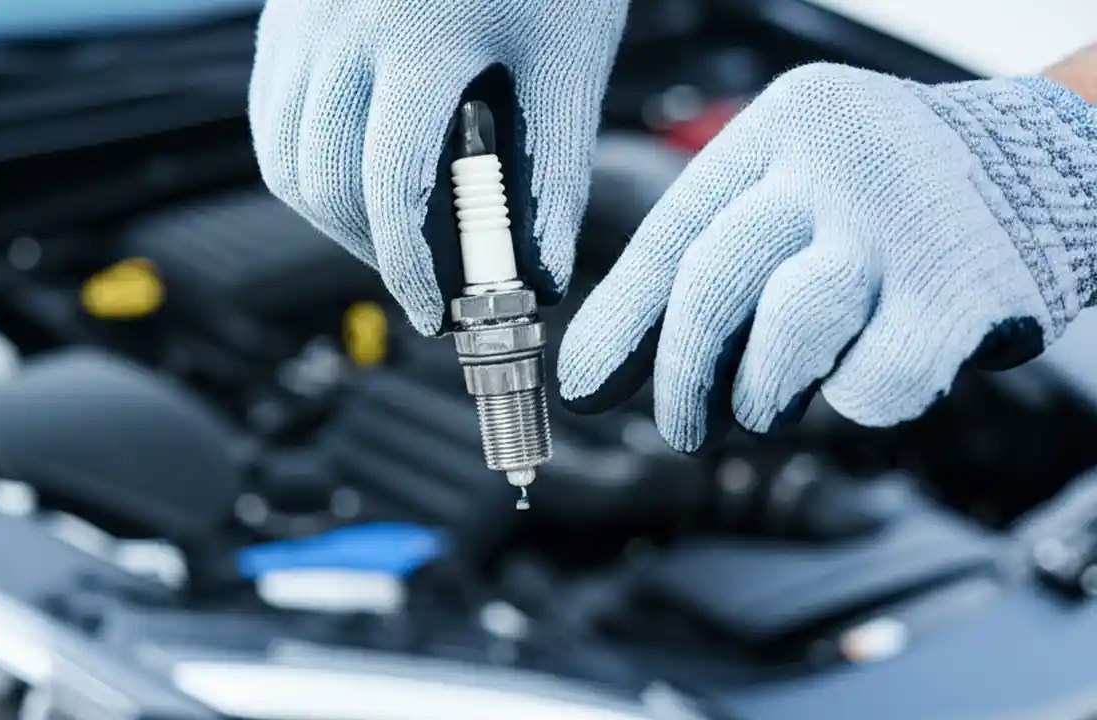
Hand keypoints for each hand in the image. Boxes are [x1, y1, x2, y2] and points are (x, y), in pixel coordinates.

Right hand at [249, 0, 627, 333]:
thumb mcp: (568, 56)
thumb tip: (543, 274)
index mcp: (420, 37)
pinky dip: (306, 166)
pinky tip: (357, 174)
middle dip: (374, 252)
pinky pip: (272, 115)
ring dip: (334, 216)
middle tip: (427, 276)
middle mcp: (340, 27)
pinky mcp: (288, 13)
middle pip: (324, 185)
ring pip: (283, 157)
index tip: (439, 314)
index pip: (392, 191)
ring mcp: (302, 17)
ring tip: (393, 234)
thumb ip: (552, 170)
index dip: (413, 272)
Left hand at [559, 63, 1096, 451]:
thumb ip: (730, 251)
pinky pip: (876, 382)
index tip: (583, 387)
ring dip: (762, 394)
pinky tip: (860, 384)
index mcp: (781, 128)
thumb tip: (625, 362)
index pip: (674, 234)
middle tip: (680, 428)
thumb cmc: (899, 195)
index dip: (620, 321)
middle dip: (681, 375)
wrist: (1061, 158)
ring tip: (767, 408)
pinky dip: (855, 404)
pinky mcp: (971, 288)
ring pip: (789, 330)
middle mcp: (837, 160)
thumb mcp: (807, 181)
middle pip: (716, 280)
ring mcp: (906, 220)